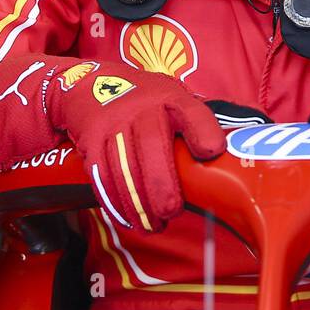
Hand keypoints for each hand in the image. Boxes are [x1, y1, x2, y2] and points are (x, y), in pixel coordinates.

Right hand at [0, 56, 225, 232]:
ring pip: (124, 165)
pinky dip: (113, 200)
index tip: (211, 151)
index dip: (202, 130)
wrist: (86, 83)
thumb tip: (223, 155)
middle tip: (171, 210)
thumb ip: (193, 121)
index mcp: (169, 98)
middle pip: (152, 144)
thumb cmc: (141, 98)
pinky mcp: (91, 139)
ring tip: (152, 225)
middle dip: (161, 182)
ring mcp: (113, 122)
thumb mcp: (170, 95)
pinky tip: (127, 218)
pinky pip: (100, 174)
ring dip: (138, 202)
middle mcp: (141, 108)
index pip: (190, 110)